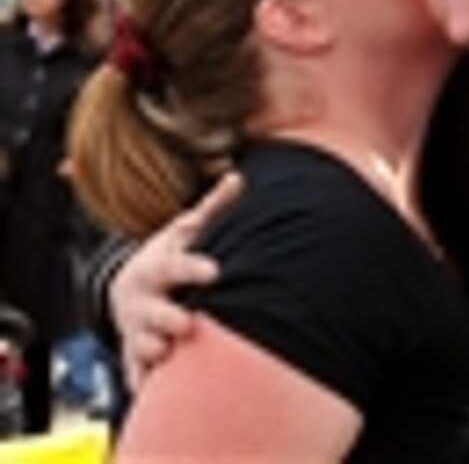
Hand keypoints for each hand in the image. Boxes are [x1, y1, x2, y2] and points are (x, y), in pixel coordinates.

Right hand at [111, 173, 242, 389]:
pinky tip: (153, 391)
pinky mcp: (137, 356)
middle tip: (185, 323)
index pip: (175, 266)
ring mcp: (139, 330)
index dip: (193, 268)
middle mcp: (145, 301)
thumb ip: (213, 210)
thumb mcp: (185, 233)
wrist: (127, 289)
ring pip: (142, 345)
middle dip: (167, 318)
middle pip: (153, 312)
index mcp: (158, 268)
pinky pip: (138, 374)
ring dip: (154, 351)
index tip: (216, 270)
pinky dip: (144, 382)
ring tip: (167, 353)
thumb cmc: (168, 261)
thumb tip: (239, 178)